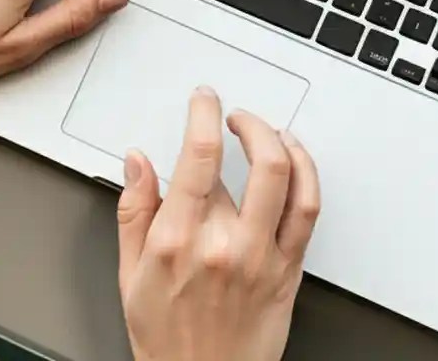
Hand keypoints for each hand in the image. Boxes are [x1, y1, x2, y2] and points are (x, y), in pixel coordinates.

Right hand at [116, 87, 321, 360]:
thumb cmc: (168, 339)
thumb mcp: (130, 277)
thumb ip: (134, 212)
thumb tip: (137, 163)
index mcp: (177, 242)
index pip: (198, 158)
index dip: (204, 115)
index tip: (204, 101)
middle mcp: (223, 245)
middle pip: (244, 162)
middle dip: (241, 122)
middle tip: (232, 115)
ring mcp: (262, 256)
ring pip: (284, 177)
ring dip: (278, 139)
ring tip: (265, 129)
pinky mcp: (289, 269)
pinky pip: (308, 208)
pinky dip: (306, 172)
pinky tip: (295, 158)